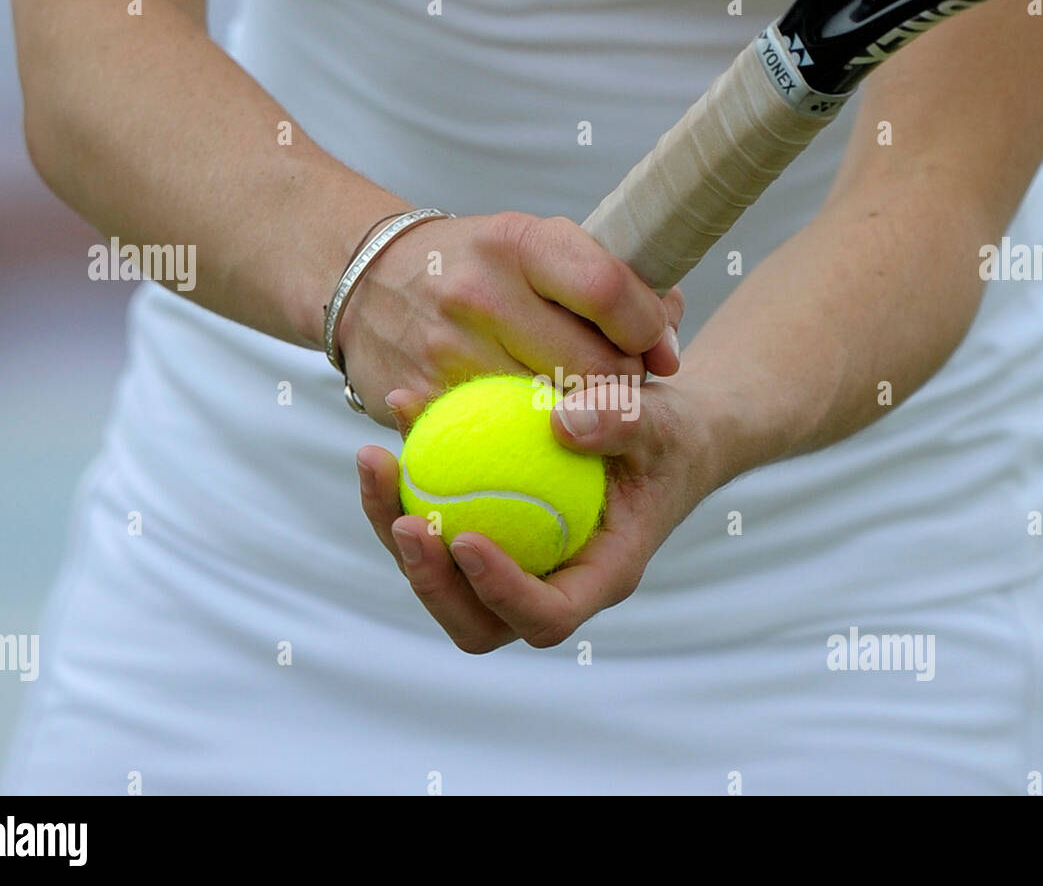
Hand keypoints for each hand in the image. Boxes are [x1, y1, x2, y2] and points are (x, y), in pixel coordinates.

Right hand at [336, 211, 682, 425]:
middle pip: (591, 365)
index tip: (659, 348)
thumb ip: (608, 277)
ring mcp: (446, 352)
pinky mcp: (422, 402)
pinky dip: (528, 438)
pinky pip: (500, 438)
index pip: (608, 291)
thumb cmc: (477, 266)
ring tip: (574, 399)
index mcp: (516, 242)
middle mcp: (478, 294)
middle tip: (617, 382)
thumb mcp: (535, 246)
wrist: (367, 281)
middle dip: (623, 382)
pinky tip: (533, 424)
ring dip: (580, 416)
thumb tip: (670, 325)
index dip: (649, 329)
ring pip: (552, 412)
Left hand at [356, 380, 718, 651]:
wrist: (660, 438)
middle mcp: (550, 586)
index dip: (502, 593)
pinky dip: (404, 487)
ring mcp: (514, 567)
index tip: (468, 539)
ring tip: (374, 461)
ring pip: (442, 580)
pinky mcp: (487, 535)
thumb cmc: (667, 435)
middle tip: (403, 520)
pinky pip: (435, 526)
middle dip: (431, 584)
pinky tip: (392, 424)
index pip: (548, 614)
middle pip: (478, 622)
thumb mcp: (659, 420)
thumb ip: (620, 420)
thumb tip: (560, 423)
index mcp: (600, 577)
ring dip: (397, 532)